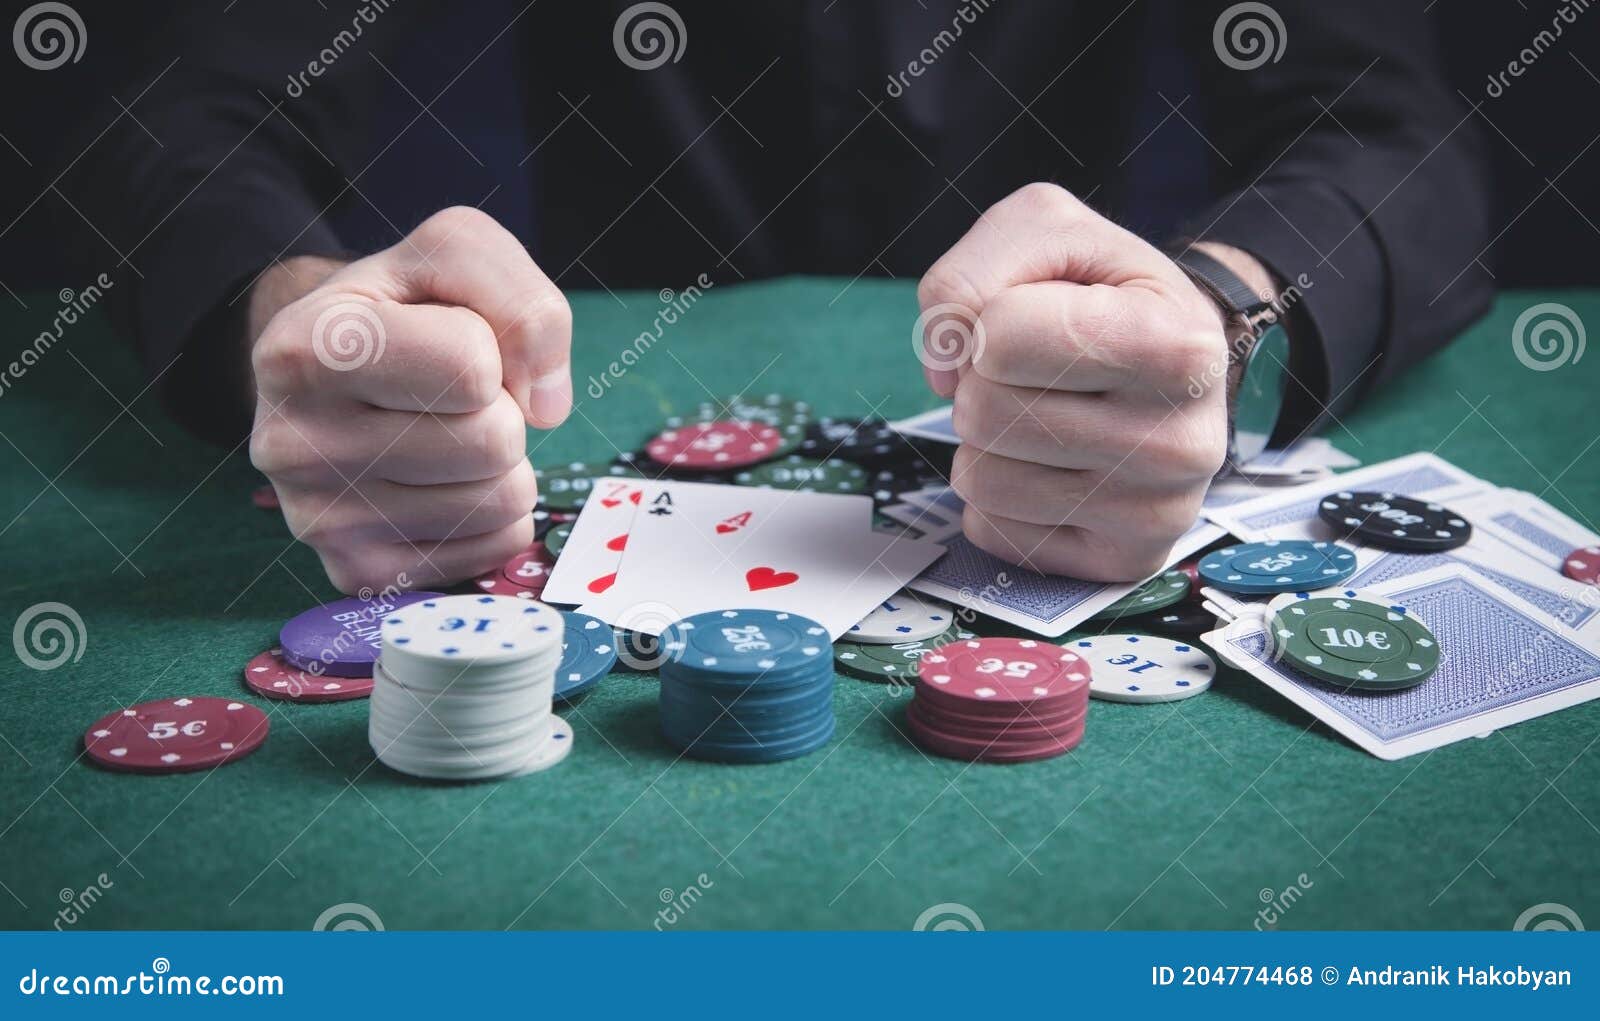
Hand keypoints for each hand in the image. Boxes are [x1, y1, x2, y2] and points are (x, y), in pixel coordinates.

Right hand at [248, 207, 571, 593]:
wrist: (322, 370)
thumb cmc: (399, 307)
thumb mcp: (451, 253)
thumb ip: (521, 299)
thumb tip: (547, 406)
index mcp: (303, 350)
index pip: (470, 366)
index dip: (488, 347)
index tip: (451, 340)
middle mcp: (295, 444)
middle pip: (494, 441)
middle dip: (501, 409)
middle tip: (451, 397)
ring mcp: (322, 523)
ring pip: (502, 501)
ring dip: (501, 463)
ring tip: (445, 434)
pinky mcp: (360, 575)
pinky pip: (495, 548)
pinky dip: (493, 513)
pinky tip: (442, 483)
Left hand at [917, 183, 1236, 581]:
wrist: (1177, 361)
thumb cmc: (1106, 292)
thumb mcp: (1048, 232)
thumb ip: (971, 272)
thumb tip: (944, 366)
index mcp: (1179, 345)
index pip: (1003, 335)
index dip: (991, 319)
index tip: (1034, 317)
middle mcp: (1183, 443)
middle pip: (983, 411)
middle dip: (984, 381)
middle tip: (1036, 373)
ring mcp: (1155, 515)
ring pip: (979, 479)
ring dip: (986, 440)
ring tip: (1047, 414)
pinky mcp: (1120, 563)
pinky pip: (992, 531)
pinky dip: (1000, 495)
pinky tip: (1053, 466)